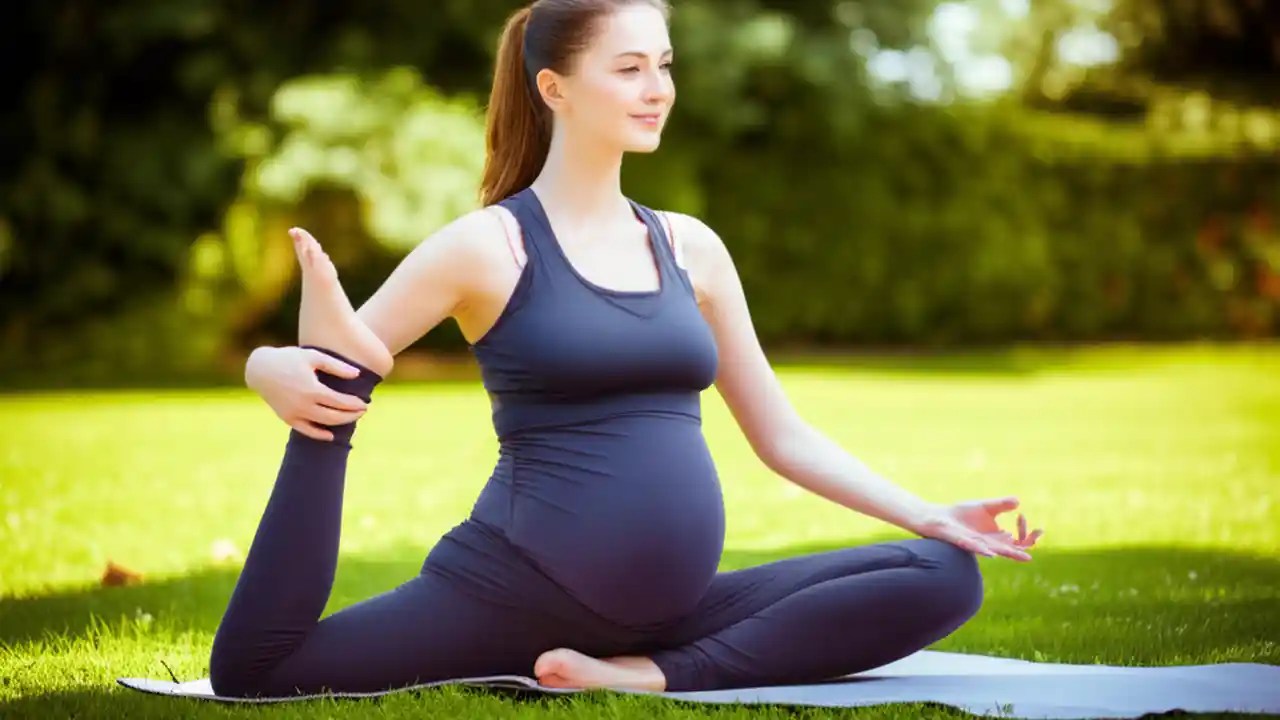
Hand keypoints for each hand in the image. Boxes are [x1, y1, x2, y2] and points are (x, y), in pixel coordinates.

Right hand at [245, 345, 369, 441]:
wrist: (260, 369)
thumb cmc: (289, 358)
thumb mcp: (314, 356)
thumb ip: (337, 366)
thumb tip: (357, 374)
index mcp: (312, 389)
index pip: (340, 402)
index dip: (354, 404)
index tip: (364, 402)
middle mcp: (304, 404)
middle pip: (335, 416)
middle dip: (351, 415)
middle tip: (363, 410)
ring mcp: (294, 413)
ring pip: (323, 424)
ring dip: (340, 423)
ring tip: (351, 417)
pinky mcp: (287, 418)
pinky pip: (306, 431)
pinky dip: (319, 434)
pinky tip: (330, 435)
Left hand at [912, 496, 1042, 561]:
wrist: (940, 517)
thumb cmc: (962, 515)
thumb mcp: (985, 507)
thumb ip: (1001, 505)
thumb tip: (1018, 501)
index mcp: (997, 538)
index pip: (1018, 541)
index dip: (1027, 535)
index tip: (1027, 520)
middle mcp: (989, 544)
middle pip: (1012, 549)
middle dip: (1025, 547)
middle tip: (1035, 540)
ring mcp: (976, 544)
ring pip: (995, 551)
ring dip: (1008, 553)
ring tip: (1024, 557)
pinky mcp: (962, 541)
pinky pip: (974, 547)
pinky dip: (983, 549)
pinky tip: (991, 552)